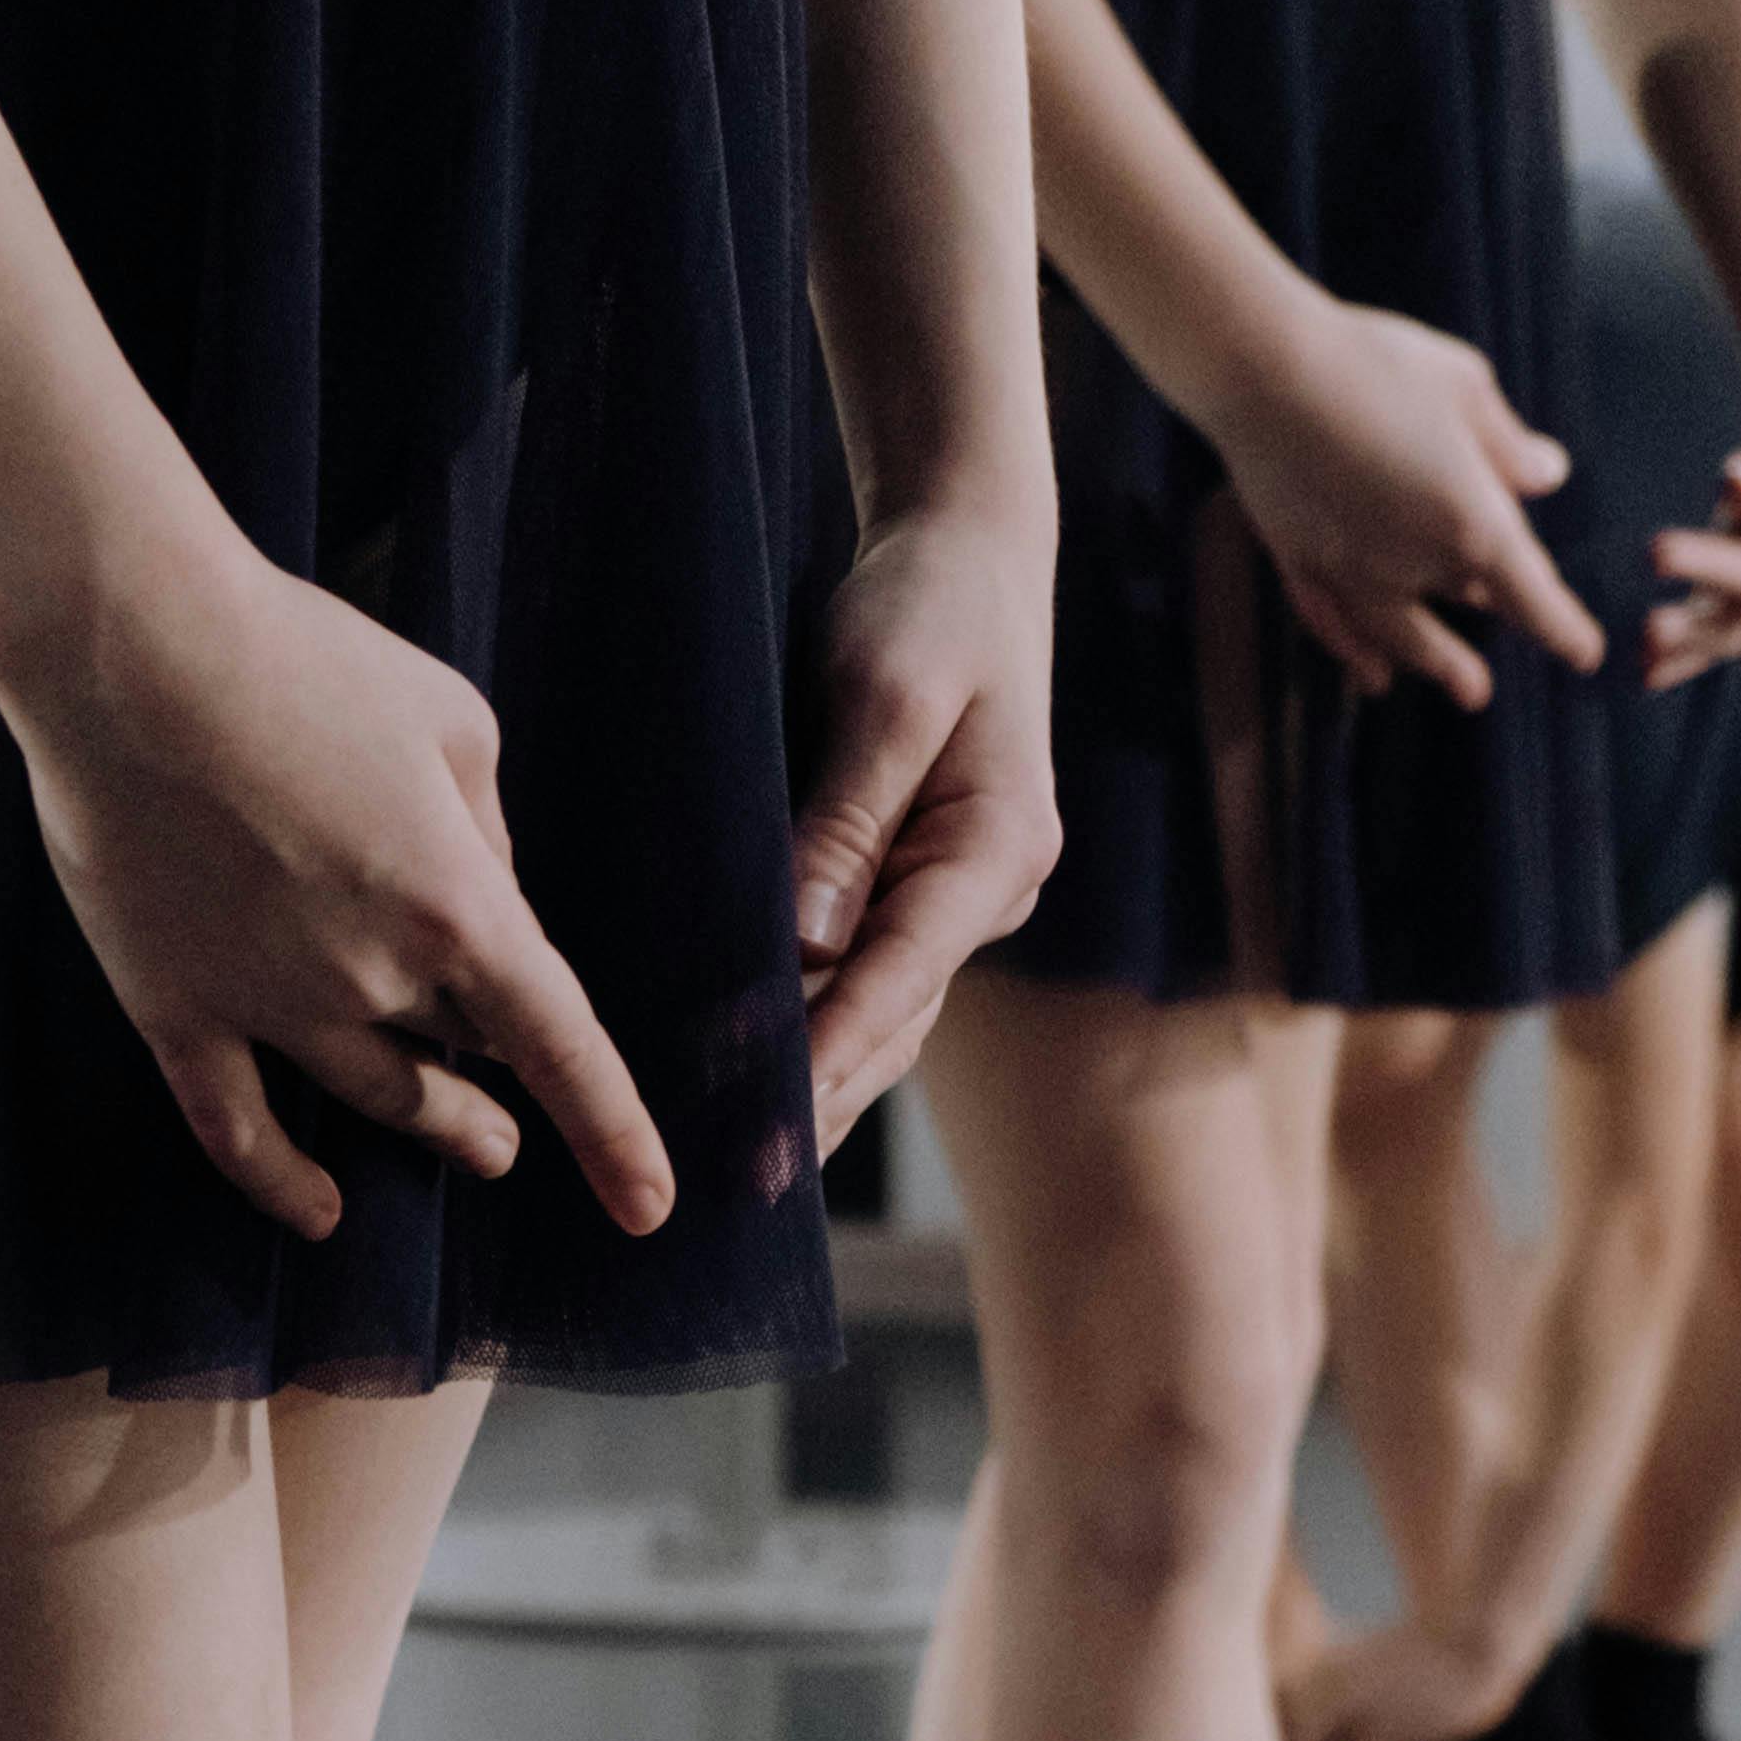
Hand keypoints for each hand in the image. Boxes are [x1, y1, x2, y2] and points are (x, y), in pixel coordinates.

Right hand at [15, 532, 673, 1249]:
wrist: (131, 653)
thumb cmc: (302, 659)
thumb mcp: (450, 720)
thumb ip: (488, 825)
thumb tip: (491, 893)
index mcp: (455, 906)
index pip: (560, 1048)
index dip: (612, 1134)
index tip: (647, 1205)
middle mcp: (370, 977)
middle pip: (463, 1050)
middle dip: (499, 1076)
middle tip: (517, 1122)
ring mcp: (267, 1004)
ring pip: (373, 1094)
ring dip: (433, 1125)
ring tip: (478, 1147)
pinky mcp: (174, 1005)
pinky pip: (233, 1126)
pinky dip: (278, 1180)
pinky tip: (318, 1213)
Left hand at [788, 497, 1061, 1154]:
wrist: (971, 554)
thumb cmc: (929, 607)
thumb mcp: (883, 695)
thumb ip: (843, 821)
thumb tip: (804, 944)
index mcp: (996, 849)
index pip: (901, 975)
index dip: (831, 1054)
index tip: (772, 1122)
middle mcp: (987, 892)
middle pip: (893, 1016)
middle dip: (820, 1100)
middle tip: (745, 1186)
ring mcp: (957, 896)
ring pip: (880, 1011)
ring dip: (817, 1086)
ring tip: (744, 1168)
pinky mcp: (916, 883)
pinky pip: (862, 972)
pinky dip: (813, 1028)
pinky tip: (759, 1079)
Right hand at [1199, 283, 1606, 705]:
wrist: (1265, 370)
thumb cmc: (1376, 363)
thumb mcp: (1464, 386)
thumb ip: (1508, 444)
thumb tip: (1548, 476)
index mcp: (1473, 524)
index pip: (1534, 599)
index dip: (1564, 630)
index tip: (1586, 654)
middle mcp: (1415, 565)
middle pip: (1471, 602)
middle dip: (1499, 623)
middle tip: (1506, 672)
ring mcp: (1353, 572)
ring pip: (1405, 635)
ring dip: (1437, 663)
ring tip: (1466, 691)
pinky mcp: (1300, 562)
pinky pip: (1339, 626)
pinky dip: (1361, 654)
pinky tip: (1371, 674)